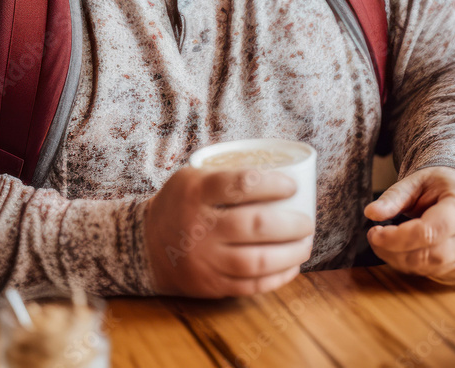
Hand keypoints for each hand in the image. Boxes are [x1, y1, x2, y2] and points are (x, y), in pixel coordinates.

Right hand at [143, 166, 314, 297]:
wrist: (146, 243)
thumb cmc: (181, 203)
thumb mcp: (192, 177)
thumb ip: (227, 174)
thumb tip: (281, 169)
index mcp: (196, 191)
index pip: (240, 184)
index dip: (273, 184)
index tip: (292, 186)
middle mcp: (200, 225)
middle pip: (254, 225)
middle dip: (291, 224)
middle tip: (307, 221)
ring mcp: (205, 258)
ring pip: (257, 260)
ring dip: (290, 253)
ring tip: (306, 244)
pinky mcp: (211, 284)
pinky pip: (251, 285)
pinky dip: (277, 277)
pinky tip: (291, 267)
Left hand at [364, 165, 454, 280]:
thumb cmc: (443, 185)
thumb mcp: (417, 180)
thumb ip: (394, 196)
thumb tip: (371, 212)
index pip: (431, 232)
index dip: (398, 237)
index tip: (374, 232)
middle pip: (431, 256)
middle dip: (395, 252)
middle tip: (373, 237)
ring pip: (431, 269)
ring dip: (399, 260)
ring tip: (382, 242)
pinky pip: (433, 273)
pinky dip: (410, 265)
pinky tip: (398, 250)